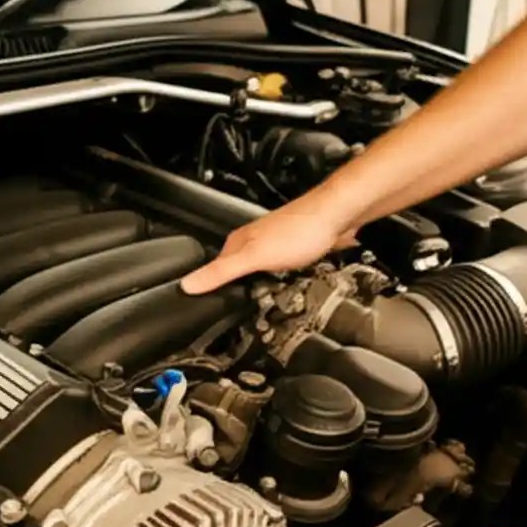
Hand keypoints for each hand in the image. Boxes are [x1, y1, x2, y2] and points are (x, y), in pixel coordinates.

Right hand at [180, 196, 356, 293]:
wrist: (339, 216)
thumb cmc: (301, 230)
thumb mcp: (255, 257)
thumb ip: (222, 272)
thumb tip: (187, 283)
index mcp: (240, 242)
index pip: (216, 268)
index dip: (211, 286)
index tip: (204, 304)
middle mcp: (256, 240)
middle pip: (238, 268)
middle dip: (236, 288)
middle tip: (233, 310)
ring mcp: (277, 243)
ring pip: (260, 268)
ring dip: (259, 283)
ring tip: (257, 301)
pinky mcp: (298, 248)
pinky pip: (282, 267)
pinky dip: (281, 278)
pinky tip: (285, 284)